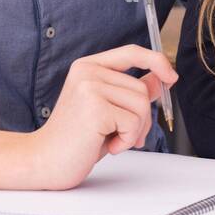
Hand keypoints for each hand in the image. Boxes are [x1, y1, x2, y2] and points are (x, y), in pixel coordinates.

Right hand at [26, 45, 177, 189]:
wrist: (44, 162)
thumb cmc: (75, 139)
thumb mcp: (108, 110)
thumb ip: (130, 92)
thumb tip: (160, 79)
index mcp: (88, 66)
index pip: (132, 52)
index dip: (157, 61)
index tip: (171, 77)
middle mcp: (87, 71)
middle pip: (141, 88)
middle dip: (142, 118)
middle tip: (123, 136)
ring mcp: (90, 87)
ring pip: (141, 105)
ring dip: (135, 131)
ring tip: (112, 141)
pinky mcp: (95, 108)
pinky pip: (133, 123)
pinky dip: (127, 140)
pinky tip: (106, 146)